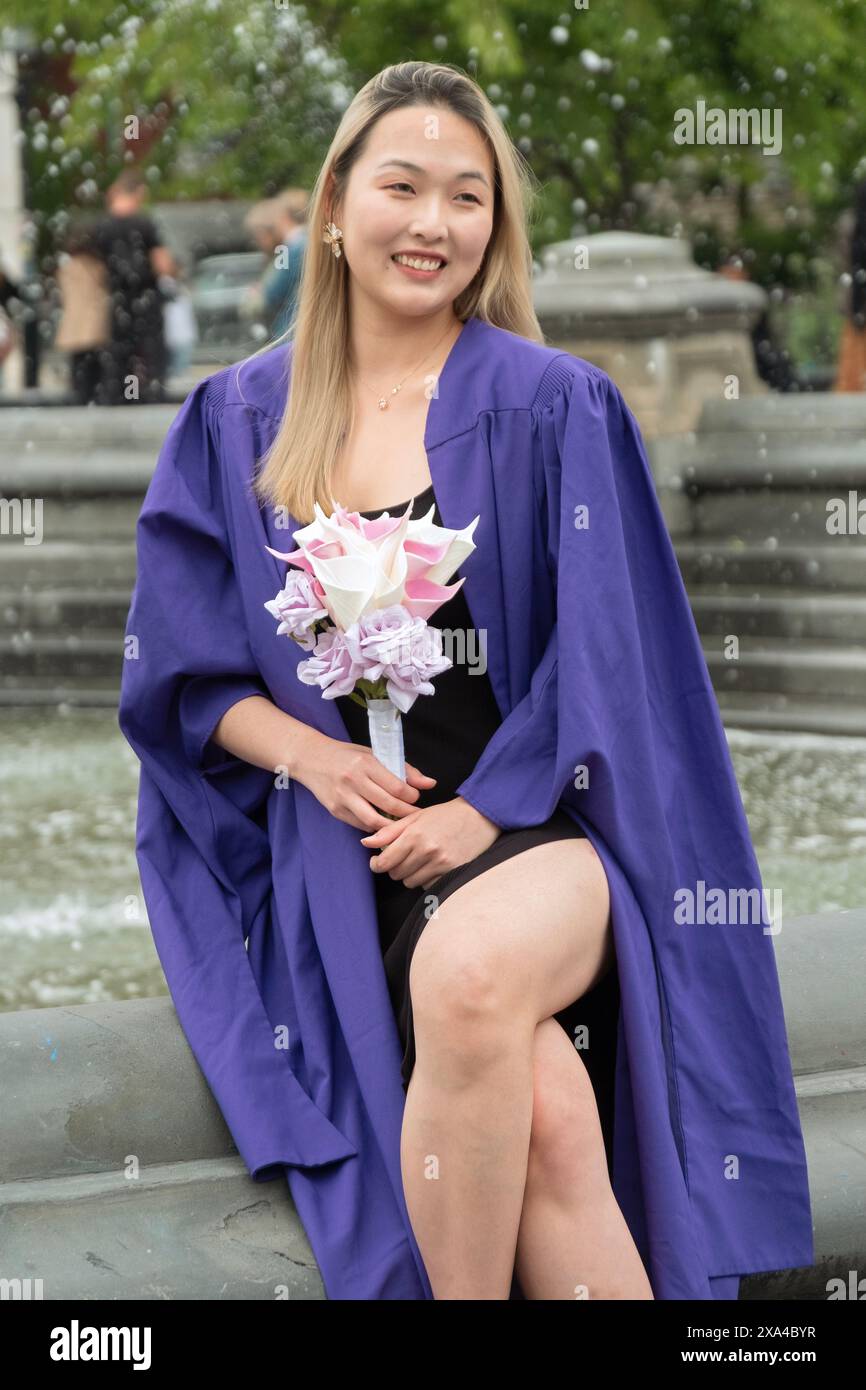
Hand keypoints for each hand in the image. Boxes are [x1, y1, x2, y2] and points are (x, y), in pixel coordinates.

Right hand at [293, 733, 436, 832]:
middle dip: (407, 814)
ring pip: (374, 821)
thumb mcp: (374, 755)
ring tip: (400, 823)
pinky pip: (360, 825)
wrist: (311, 758)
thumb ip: (404, 769)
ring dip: (390, 826)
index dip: (412, 797)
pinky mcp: (335, 810)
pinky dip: (374, 826)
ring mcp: (343, 798)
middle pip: (389, 806)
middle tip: (415, 815)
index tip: (416, 798)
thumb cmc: (346, 755)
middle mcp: (353, 781)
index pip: (397, 787)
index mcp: (366, 764)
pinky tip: (381, 822)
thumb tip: (430, 784)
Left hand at [360, 796, 501, 889]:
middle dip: (396, 867)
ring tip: (421, 859)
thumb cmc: (445, 815)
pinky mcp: (453, 872)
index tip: (378, 862)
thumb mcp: (415, 817)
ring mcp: (441, 864)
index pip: (385, 862)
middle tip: (404, 856)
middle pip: (396, 874)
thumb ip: (389, 831)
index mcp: (414, 835)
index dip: (377, 864)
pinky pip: (429, 886)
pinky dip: (427, 879)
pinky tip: (434, 865)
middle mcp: (427, 851)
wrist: (479, 816)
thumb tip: (366, 843)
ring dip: (412, 874)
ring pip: (411, 882)